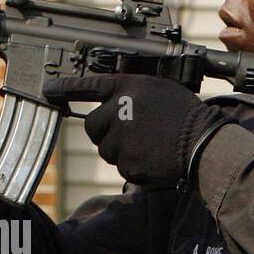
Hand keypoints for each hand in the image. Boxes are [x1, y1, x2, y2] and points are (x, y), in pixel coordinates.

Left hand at [41, 74, 224, 186]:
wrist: (204, 143)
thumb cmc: (186, 115)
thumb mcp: (159, 90)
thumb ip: (131, 95)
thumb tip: (111, 105)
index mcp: (129, 89)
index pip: (90, 86)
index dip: (67, 89)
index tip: (48, 91)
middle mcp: (120, 110)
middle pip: (93, 126)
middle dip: (105, 132)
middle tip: (130, 133)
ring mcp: (122, 138)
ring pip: (106, 149)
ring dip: (121, 150)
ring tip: (149, 144)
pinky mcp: (127, 162)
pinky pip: (121, 167)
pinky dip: (134, 166)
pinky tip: (153, 158)